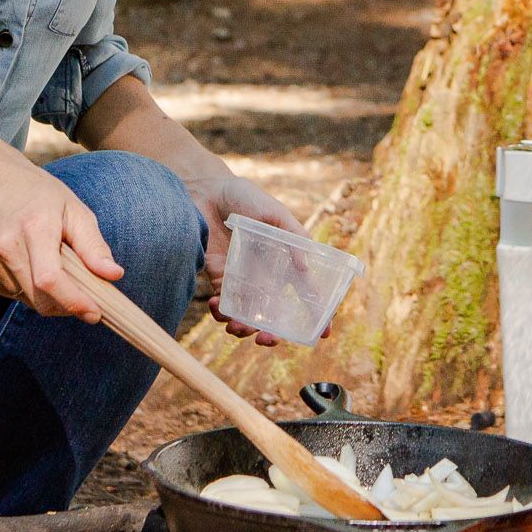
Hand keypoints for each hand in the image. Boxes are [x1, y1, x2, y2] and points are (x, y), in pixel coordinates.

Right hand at [0, 139, 121, 318]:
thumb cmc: (37, 193)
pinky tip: (29, 263)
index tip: (94, 313)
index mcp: (33, 227)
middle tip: (85, 296)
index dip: (74, 302)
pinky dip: (27, 289)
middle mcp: (4, 245)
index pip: (50, 280)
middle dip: (67, 304)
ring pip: (27, 300)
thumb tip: (114, 275)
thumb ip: (93, 245)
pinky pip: (10, 294)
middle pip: (39, 297)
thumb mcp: (73, 209)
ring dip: (47, 296)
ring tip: (52, 265)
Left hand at [183, 171, 301, 344]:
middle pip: (274, 316)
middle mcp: (266, 277)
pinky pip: (222, 305)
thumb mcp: (275, 213)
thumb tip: (305, 266)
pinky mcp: (218, 280)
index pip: (306, 294)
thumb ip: (293, 236)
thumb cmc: (245, 197)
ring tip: (236, 327)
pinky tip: (215, 305)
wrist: (206, 191)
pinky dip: (220, 312)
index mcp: (286, 264)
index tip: (324, 333)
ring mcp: (242, 281)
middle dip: (273, 335)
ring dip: (243, 329)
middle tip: (265, 340)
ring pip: (247, 317)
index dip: (318, 315)